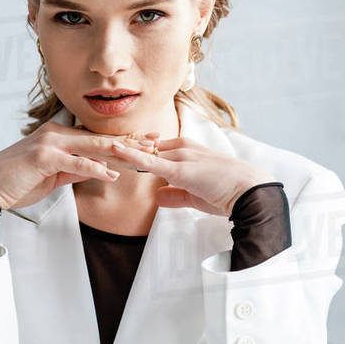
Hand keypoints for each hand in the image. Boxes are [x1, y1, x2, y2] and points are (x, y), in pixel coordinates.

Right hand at [0, 123, 150, 210]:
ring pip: (91, 146)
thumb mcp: (52, 176)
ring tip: (142, 155)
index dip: (123, 140)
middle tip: (156, 142)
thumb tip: (97, 169)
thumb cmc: (18, 182)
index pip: (97, 137)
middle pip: (100, 138)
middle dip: (130, 141)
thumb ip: (74, 169)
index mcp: (59, 136)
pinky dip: (94, 168)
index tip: (147, 141)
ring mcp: (50, 143)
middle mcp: (56, 134)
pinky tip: (111, 174)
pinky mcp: (43, 156)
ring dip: (120, 151)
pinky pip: (75, 162)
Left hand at [110, 136, 277, 216]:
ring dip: (120, 150)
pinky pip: (149, 161)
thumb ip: (176, 195)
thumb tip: (158, 197)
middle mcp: (182, 149)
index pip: (153, 149)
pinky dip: (130, 155)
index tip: (110, 151)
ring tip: (96, 147)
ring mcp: (181, 156)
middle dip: (121, 148)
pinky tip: (113, 150)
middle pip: (144, 146)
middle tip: (95, 146)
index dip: (132, 152)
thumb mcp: (196, 195)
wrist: (249, 193)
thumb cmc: (228, 193)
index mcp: (187, 152)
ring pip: (143, 151)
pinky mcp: (180, 169)